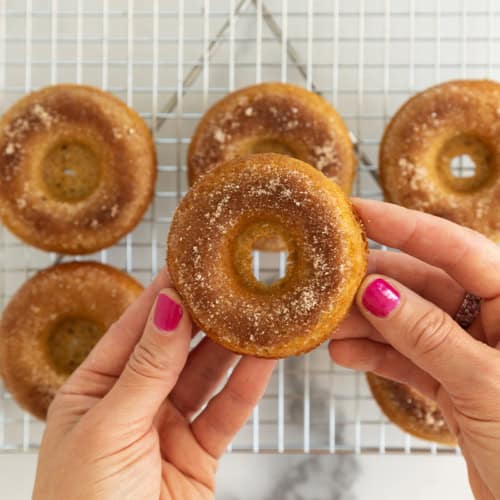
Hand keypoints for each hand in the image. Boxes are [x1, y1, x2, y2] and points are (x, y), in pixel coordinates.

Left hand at [32, 267, 274, 499]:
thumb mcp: (109, 429)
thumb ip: (145, 369)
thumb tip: (168, 307)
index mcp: (95, 389)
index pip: (133, 329)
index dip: (162, 295)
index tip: (188, 261)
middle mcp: (133, 402)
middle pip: (175, 347)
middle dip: (203, 316)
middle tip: (231, 281)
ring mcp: (168, 426)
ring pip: (206, 375)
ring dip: (232, 347)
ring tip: (258, 312)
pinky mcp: (199, 453)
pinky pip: (227, 411)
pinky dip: (247, 386)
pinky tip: (266, 359)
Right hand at [329, 199, 499, 499]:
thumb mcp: (481, 384)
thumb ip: (427, 334)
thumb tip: (377, 291)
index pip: (456, 247)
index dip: (403, 226)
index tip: (358, 211)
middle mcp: (495, 319)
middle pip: (423, 286)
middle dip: (372, 286)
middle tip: (328, 283)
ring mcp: (472, 349)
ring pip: (409, 322)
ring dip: (366, 324)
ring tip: (327, 325)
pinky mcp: (454, 379)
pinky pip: (407, 356)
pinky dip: (376, 355)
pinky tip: (346, 354)